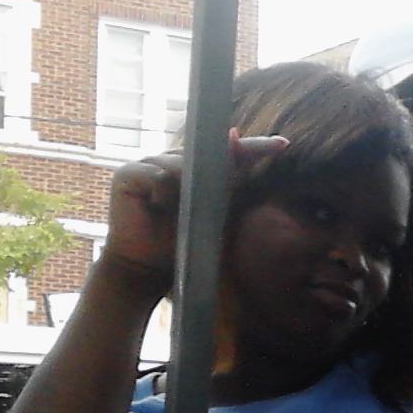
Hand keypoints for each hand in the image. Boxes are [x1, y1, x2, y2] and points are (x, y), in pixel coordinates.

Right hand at [98, 132, 288, 298]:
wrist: (148, 267)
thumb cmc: (184, 243)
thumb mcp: (216, 215)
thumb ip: (229, 187)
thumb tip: (242, 152)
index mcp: (196, 169)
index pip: (227, 152)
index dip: (254, 147)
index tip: (283, 144)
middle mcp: (174, 161)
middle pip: (205, 153)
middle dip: (219, 164)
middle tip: (226, 185)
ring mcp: (149, 164)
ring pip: (180, 163)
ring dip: (186, 184)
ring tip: (177, 209)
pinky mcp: (128, 173)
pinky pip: (156, 174)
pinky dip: (162, 190)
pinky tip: (158, 206)